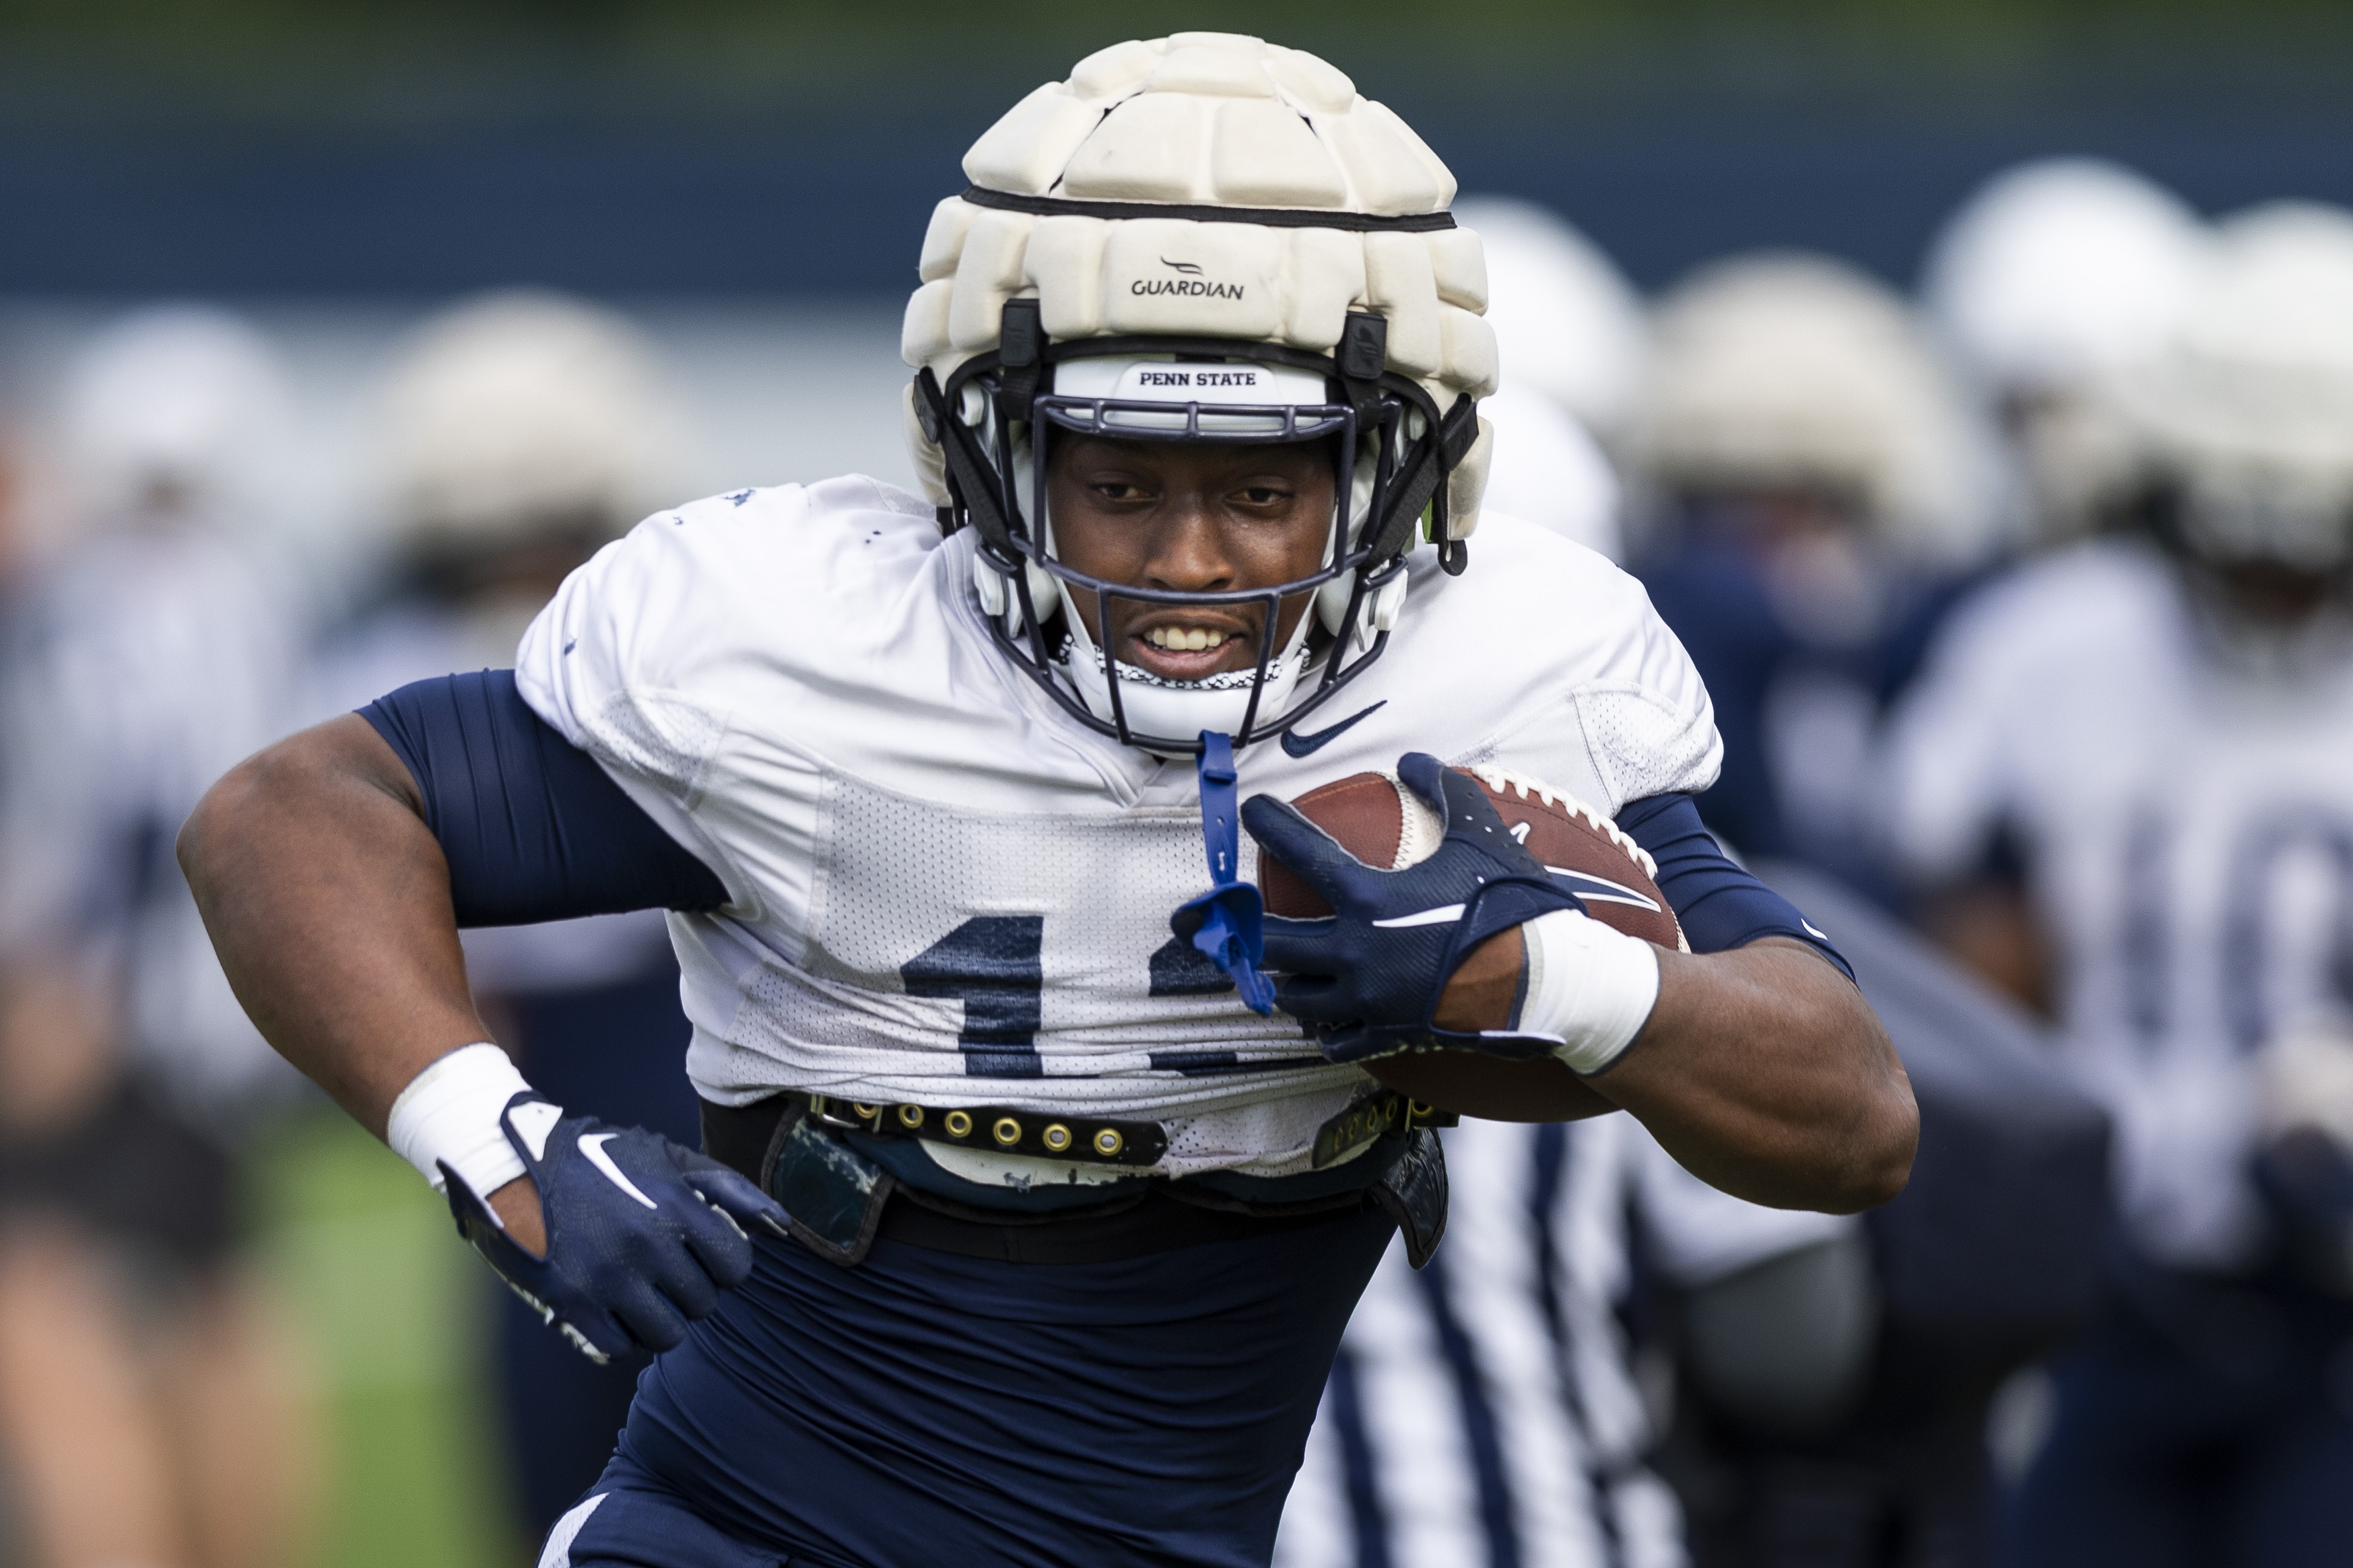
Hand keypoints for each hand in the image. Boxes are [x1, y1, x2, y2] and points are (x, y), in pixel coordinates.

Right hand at [444, 1094, 787, 1362]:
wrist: (513, 1163)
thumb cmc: (602, 1159)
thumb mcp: (670, 1158)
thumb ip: (731, 1190)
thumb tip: (782, 1226)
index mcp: (677, 1206)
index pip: (737, 1268)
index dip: (724, 1264)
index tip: (702, 1254)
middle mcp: (648, 1245)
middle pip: (703, 1303)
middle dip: (691, 1290)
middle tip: (665, 1270)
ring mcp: (608, 1278)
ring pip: (667, 1335)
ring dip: (660, 1319)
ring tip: (642, 1293)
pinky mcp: (570, 1303)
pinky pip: (619, 1349)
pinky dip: (622, 1336)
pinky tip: (613, 1309)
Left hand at [1245, 752, 1587, 1063]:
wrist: (1544, 983)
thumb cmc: (1511, 908)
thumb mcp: (1481, 837)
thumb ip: (1445, 791)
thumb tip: (1415, 760)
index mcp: (1369, 899)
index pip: (1302, 851)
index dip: (1270, 824)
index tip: (1252, 811)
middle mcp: (1355, 952)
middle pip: (1272, 944)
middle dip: (1248, 930)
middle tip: (1237, 920)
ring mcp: (1367, 999)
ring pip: (1294, 997)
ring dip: (1284, 981)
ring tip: (1282, 971)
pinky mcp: (1386, 1034)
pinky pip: (1335, 1041)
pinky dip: (1323, 1031)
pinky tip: (1324, 1022)